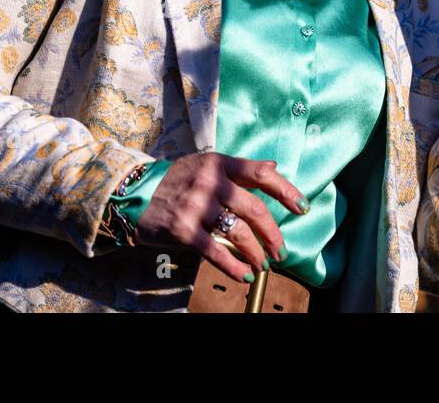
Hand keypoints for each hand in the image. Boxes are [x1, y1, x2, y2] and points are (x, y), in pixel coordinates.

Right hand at [132, 152, 305, 282]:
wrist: (136, 193)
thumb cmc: (178, 179)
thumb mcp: (207, 164)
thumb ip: (240, 168)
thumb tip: (273, 167)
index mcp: (220, 164)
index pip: (261, 174)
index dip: (286, 191)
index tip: (302, 208)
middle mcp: (210, 183)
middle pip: (255, 210)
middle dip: (273, 235)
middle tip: (281, 251)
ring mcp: (196, 206)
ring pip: (238, 233)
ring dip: (257, 253)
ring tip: (264, 265)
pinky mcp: (184, 230)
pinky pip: (215, 252)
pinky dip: (234, 266)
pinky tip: (244, 273)